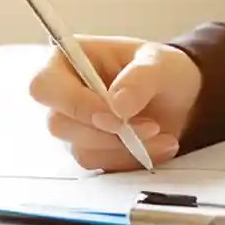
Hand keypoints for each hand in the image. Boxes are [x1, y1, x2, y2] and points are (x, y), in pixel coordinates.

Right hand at [28, 36, 202, 171]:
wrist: (179, 98)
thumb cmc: (161, 70)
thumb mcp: (159, 63)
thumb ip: (140, 78)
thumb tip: (118, 105)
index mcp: (68, 60)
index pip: (45, 86)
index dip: (74, 104)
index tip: (116, 115)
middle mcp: (63, 94)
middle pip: (58, 124)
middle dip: (106, 132)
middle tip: (150, 127)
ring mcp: (74, 125)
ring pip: (81, 149)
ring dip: (124, 147)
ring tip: (161, 133)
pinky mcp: (89, 149)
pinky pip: (100, 164)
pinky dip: (130, 158)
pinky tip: (157, 145)